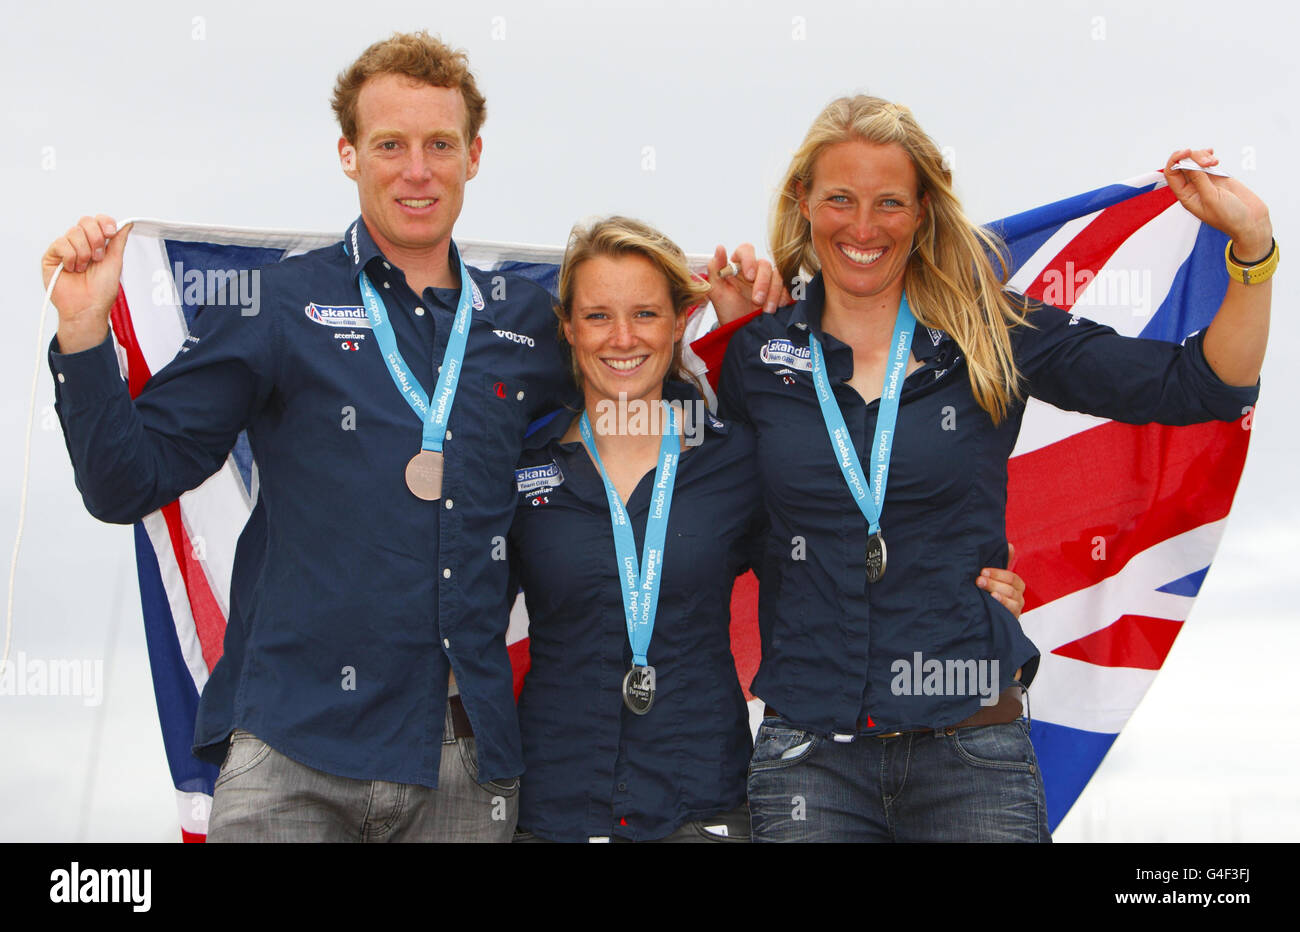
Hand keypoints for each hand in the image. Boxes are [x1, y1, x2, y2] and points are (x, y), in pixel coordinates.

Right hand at [42, 215, 131, 353]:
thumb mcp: (115, 262)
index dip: (104, 223)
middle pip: (85, 221)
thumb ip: (119, 241)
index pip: (98, 221)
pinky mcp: (52, 256)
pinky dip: (70, 258)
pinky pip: (61, 244)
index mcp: (96, 243)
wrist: (87, 308)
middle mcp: (81, 243)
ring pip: (73, 232)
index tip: (110, 233)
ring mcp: (65, 248)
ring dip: (84, 253)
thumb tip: (127, 224)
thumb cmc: (101, 291)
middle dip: (96, 239)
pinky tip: (72, 269)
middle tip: (98, 258)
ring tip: (84, 269)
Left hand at [706, 243, 787, 324]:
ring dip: (773, 294)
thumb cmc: (727, 309)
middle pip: (765, 264)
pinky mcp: (781, 290)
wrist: (741, 329)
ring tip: (766, 310)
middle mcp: (755, 269)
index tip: (749, 276)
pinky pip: (788, 287)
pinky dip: (783, 298)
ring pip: (778, 276)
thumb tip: (720, 248)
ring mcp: (769, 279)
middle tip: (757, 300)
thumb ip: (715, 269)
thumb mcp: (716, 291)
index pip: (746, 250)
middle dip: (762, 283)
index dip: (749, 259)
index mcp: (738, 265)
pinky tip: (777, 307)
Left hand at [976, 542, 1026, 618]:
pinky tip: (993, 599)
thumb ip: (1003, 562)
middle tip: (979, 580)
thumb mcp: (997, 578)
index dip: (997, 573)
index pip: (1011, 577)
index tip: (982, 571)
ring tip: (984, 589)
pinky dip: (1002, 603)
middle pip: (1010, 587)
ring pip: (1010, 597)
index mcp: (1016, 584)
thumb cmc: (994, 592)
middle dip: (993, 582)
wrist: (989, 616)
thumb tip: (1009, 545)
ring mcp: (1016, 607)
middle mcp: (1019, 595)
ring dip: (996, 591)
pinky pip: (1010, 610)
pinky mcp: (1013, 618)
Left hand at [1164, 149, 1271, 258]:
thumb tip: (1186, 163)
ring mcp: (1206, 182)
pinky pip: (1207, 163)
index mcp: (1186, 197)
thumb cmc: (1229, 217)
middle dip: (1193, 157)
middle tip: (1208, 161)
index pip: (1172, 174)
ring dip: (1203, 156)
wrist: (1250, 222)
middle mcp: (1193, 188)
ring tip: (1215, 162)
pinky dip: (1209, 157)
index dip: (1176, 160)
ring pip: (1196, 162)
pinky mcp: (1218, 177)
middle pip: (1183, 165)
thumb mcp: (1211, 198)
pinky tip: (1214, 157)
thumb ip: (1199, 179)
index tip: (1187, 152)